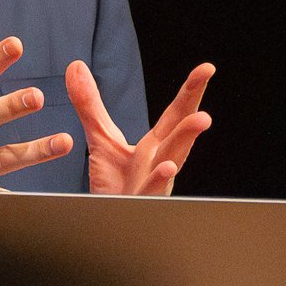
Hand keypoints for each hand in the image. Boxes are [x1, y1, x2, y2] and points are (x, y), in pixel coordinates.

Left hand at [66, 60, 213, 194]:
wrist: (105, 219)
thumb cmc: (114, 183)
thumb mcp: (100, 138)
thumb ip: (90, 104)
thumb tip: (76, 67)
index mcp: (156, 145)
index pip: (176, 114)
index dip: (191, 91)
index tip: (207, 68)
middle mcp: (160, 162)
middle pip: (180, 135)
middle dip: (196, 112)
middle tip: (209, 88)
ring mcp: (153, 184)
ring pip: (173, 160)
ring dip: (187, 140)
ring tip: (201, 120)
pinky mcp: (140, 203)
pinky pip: (152, 191)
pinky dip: (160, 180)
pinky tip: (167, 167)